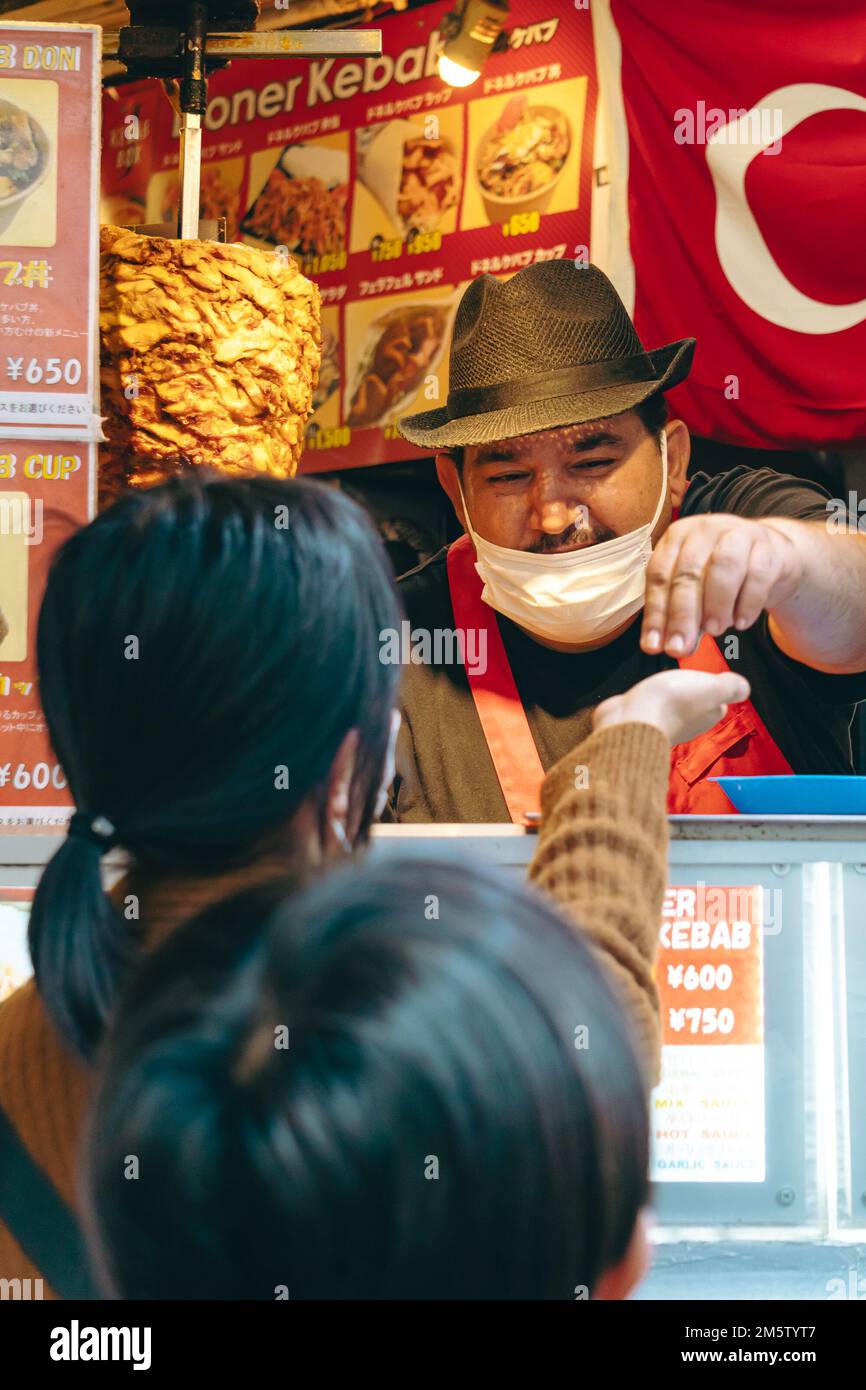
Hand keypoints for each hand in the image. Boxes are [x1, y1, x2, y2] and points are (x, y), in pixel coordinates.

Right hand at [593, 669, 750, 745]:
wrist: (632, 719)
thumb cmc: (672, 703)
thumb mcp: (712, 687)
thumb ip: (732, 686)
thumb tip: (744, 688)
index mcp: (710, 714)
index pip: (718, 699)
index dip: (712, 684)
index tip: (703, 674)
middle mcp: (691, 723)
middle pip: (697, 701)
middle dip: (691, 688)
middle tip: (681, 675)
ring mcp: (668, 724)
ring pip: (675, 705)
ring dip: (670, 693)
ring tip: (664, 683)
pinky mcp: (646, 721)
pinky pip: (654, 707)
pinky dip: (652, 700)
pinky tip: (647, 693)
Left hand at [641, 515, 799, 656]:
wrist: (771, 554)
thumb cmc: (721, 574)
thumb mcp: (695, 587)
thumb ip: (680, 613)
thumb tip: (668, 645)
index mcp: (677, 536)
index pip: (659, 575)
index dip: (655, 613)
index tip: (653, 645)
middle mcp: (704, 530)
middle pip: (688, 573)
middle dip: (682, 616)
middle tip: (680, 647)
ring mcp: (738, 534)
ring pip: (724, 566)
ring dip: (716, 605)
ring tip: (714, 631)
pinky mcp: (768, 547)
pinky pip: (757, 575)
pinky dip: (748, 603)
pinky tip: (741, 623)